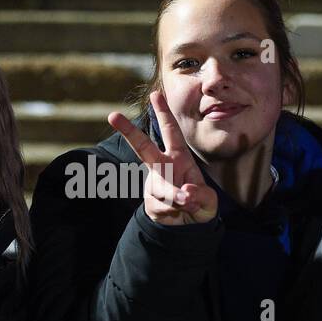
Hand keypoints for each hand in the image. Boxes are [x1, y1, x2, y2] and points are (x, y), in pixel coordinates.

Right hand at [108, 91, 217, 225]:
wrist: (187, 226)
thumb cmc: (200, 204)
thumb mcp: (209, 200)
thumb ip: (200, 195)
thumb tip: (184, 193)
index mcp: (179, 156)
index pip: (170, 131)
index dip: (163, 112)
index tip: (155, 94)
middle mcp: (162, 166)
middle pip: (142, 146)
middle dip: (128, 131)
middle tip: (112, 115)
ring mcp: (153, 183)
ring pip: (160, 187)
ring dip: (174, 196)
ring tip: (186, 203)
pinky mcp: (149, 201)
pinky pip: (160, 205)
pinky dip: (172, 210)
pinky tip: (178, 212)